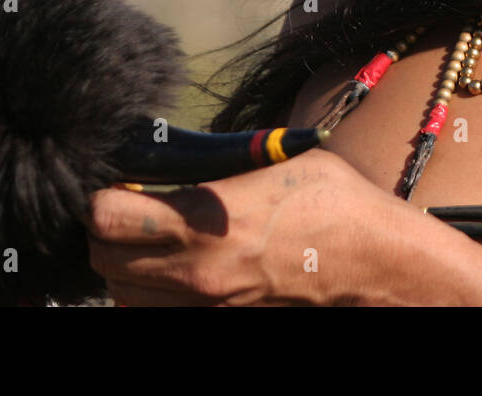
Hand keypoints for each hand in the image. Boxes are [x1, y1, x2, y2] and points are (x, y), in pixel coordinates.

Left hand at [86, 148, 402, 305]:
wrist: (379, 266)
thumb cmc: (336, 203)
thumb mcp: (274, 160)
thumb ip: (215, 163)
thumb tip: (171, 157)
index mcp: (205, 221)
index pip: (104, 216)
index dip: (102, 196)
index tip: (120, 183)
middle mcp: (195, 272)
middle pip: (102, 257)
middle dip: (108, 230)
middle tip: (134, 208)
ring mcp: (206, 307)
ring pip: (122, 293)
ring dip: (128, 265)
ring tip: (157, 240)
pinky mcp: (220, 324)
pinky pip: (157, 314)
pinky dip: (154, 294)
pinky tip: (180, 270)